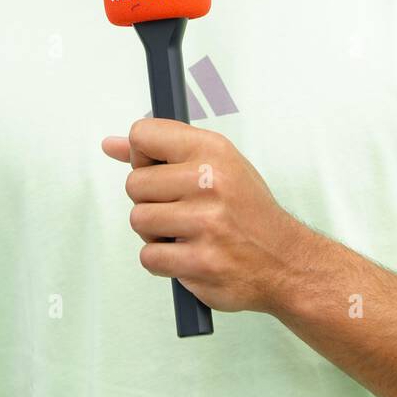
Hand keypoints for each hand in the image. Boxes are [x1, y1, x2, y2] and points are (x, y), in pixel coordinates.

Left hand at [100, 118, 304, 314]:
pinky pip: (149, 257)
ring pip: (139, 221)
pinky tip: (187, 253)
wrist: (284, 260)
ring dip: (155, 232)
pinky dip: (162, 260)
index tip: (156, 167)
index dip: (141, 154)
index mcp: (213, 151)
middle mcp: (209, 182)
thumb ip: (162, 151)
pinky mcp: (199, 262)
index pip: (143, 135)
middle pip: (134, 184)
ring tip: (184, 232)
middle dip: (149, 200)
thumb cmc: (247, 211)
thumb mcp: (216, 164)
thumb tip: (111, 145)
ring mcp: (205, 224)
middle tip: (178, 207)